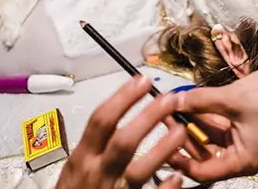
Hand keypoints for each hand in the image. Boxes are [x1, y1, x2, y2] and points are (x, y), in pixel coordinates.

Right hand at [57, 76, 187, 188]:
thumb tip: (118, 110)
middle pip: (123, 141)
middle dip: (147, 117)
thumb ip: (95, 144)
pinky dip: (165, 188)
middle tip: (169, 99)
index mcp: (82, 158)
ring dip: (162, 149)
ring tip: (181, 130)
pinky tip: (178, 177)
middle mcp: (97, 174)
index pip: (101, 120)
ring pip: (139, 171)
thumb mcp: (76, 166)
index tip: (142, 80)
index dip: (123, 97)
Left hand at [168, 70, 257, 181]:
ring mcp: (243, 141)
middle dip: (183, 138)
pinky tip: (189, 105)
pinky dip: (205, 117)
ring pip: (210, 139)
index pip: (203, 172)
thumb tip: (173, 100)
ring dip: (193, 125)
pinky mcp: (244, 127)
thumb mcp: (230, 100)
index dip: (180, 161)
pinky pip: (218, 127)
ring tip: (172, 109)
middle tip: (165, 120)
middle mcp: (242, 157)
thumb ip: (199, 101)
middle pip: (204, 155)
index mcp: (241, 162)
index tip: (162, 146)